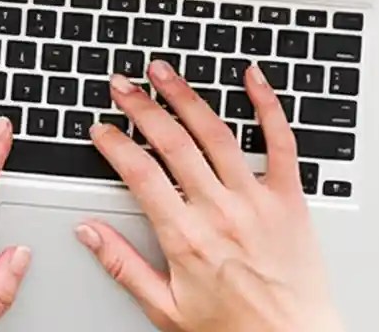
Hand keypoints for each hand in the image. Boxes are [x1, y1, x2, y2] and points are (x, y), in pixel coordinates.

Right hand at [77, 62, 343, 331]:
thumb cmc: (233, 329)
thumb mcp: (165, 308)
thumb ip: (123, 266)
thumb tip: (89, 233)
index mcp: (185, 237)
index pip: (139, 174)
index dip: (114, 144)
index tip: (99, 128)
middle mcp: (220, 211)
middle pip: (173, 143)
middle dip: (142, 107)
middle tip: (122, 84)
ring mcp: (256, 199)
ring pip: (216, 133)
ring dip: (186, 97)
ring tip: (163, 72)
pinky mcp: (289, 197)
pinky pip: (281, 141)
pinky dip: (267, 105)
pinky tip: (252, 78)